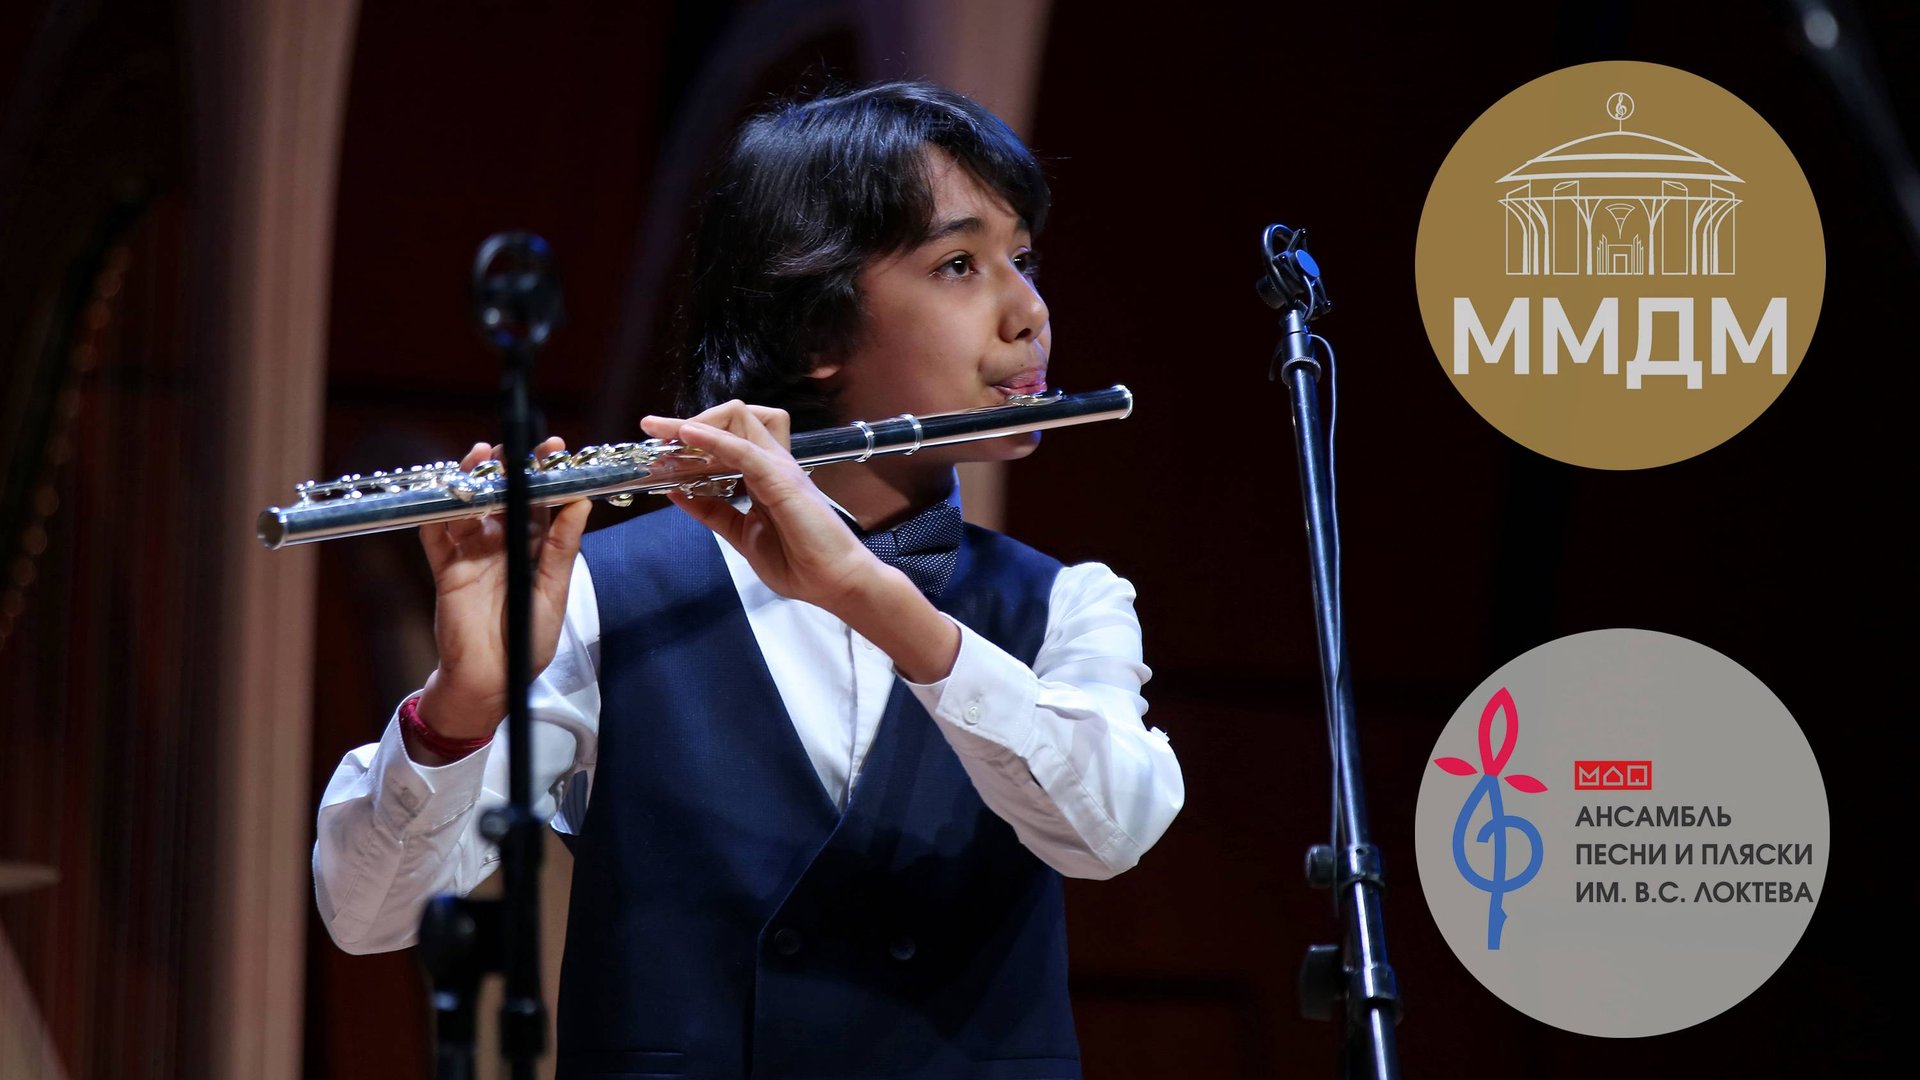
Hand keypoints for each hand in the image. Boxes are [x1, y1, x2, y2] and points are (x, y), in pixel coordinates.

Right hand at [415, 435, 592, 742]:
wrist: (492, 680)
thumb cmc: (528, 640)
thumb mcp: (553, 591)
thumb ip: (562, 548)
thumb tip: (581, 503)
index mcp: (535, 547)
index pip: (540, 502)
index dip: (545, 474)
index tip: (554, 448)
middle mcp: (503, 543)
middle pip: (502, 496)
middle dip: (508, 468)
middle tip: (516, 447)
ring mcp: (472, 553)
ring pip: (469, 507)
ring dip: (473, 481)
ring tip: (482, 458)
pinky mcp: (446, 568)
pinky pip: (437, 536)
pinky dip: (438, 513)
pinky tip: (444, 493)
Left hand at [640, 401, 883, 611]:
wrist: (835, 583)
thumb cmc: (799, 563)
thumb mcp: (742, 535)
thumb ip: (713, 512)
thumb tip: (676, 492)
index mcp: (765, 475)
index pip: (729, 436)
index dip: (694, 437)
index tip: (660, 448)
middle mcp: (772, 462)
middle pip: (732, 418)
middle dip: (689, 420)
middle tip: (654, 432)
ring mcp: (778, 467)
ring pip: (737, 419)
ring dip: (697, 423)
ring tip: (666, 435)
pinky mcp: (780, 478)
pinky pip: (741, 449)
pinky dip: (711, 439)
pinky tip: (686, 435)